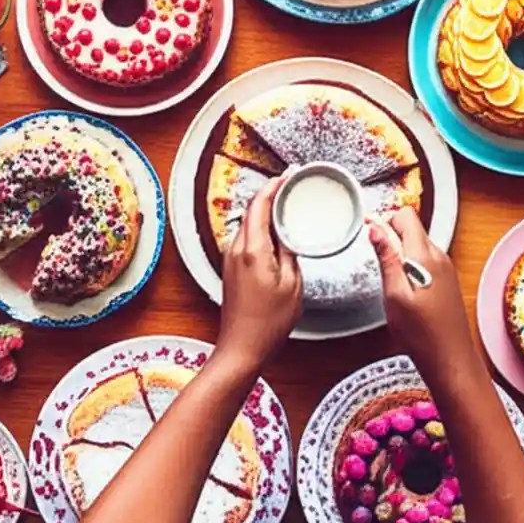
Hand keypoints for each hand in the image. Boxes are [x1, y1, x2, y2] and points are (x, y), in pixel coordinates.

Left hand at [217, 177, 301, 365]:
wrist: (242, 347)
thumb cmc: (268, 322)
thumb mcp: (292, 284)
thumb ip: (291, 254)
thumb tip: (290, 236)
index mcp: (253, 250)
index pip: (259, 205)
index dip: (273, 186)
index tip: (287, 176)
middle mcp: (236, 250)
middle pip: (251, 211)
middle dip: (270, 196)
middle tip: (290, 188)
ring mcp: (231, 259)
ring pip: (248, 225)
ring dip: (264, 213)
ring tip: (286, 209)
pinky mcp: (231, 269)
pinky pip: (245, 239)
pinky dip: (260, 230)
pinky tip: (275, 235)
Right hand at [369, 208, 475, 372]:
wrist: (450, 358)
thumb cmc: (422, 334)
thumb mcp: (394, 295)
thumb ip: (387, 258)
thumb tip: (376, 228)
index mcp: (425, 256)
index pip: (406, 216)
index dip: (384, 221)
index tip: (370, 237)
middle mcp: (440, 256)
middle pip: (412, 228)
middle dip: (391, 238)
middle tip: (378, 265)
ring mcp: (446, 268)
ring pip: (417, 244)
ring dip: (400, 254)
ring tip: (390, 282)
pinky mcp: (447, 280)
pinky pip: (425, 261)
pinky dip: (410, 266)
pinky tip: (404, 290)